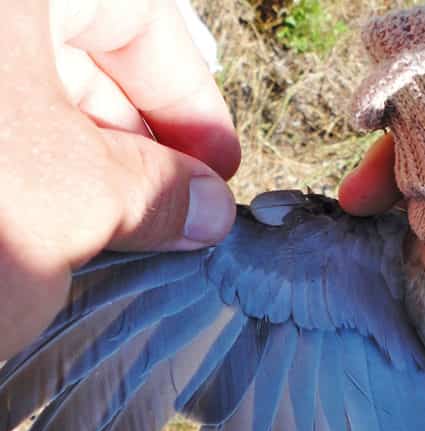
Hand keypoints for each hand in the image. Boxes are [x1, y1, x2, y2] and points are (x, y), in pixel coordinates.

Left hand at [0, 0, 240, 358]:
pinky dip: (31, 183)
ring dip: (89, 172)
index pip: (137, 15)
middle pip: (81, 60)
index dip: (192, 99)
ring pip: (33, 104)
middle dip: (141, 143)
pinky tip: (60, 238)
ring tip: (127, 239)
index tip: (220, 169)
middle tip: (180, 213)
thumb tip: (212, 211)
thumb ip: (155, 192)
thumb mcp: (69, 197)